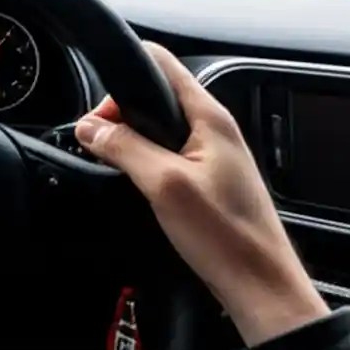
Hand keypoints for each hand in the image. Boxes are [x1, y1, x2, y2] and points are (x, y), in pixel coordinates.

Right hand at [75, 42, 327, 346]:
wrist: (259, 286)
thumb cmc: (227, 238)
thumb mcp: (164, 185)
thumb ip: (124, 148)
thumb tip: (89, 127)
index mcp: (210, 118)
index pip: (162, 63)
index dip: (123, 73)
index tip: (97, 109)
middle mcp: (214, 130)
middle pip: (155, 95)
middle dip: (119, 112)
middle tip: (99, 142)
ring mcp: (212, 155)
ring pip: (159, 127)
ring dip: (130, 138)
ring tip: (113, 162)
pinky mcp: (207, 180)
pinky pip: (167, 154)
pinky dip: (144, 159)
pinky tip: (134, 182)